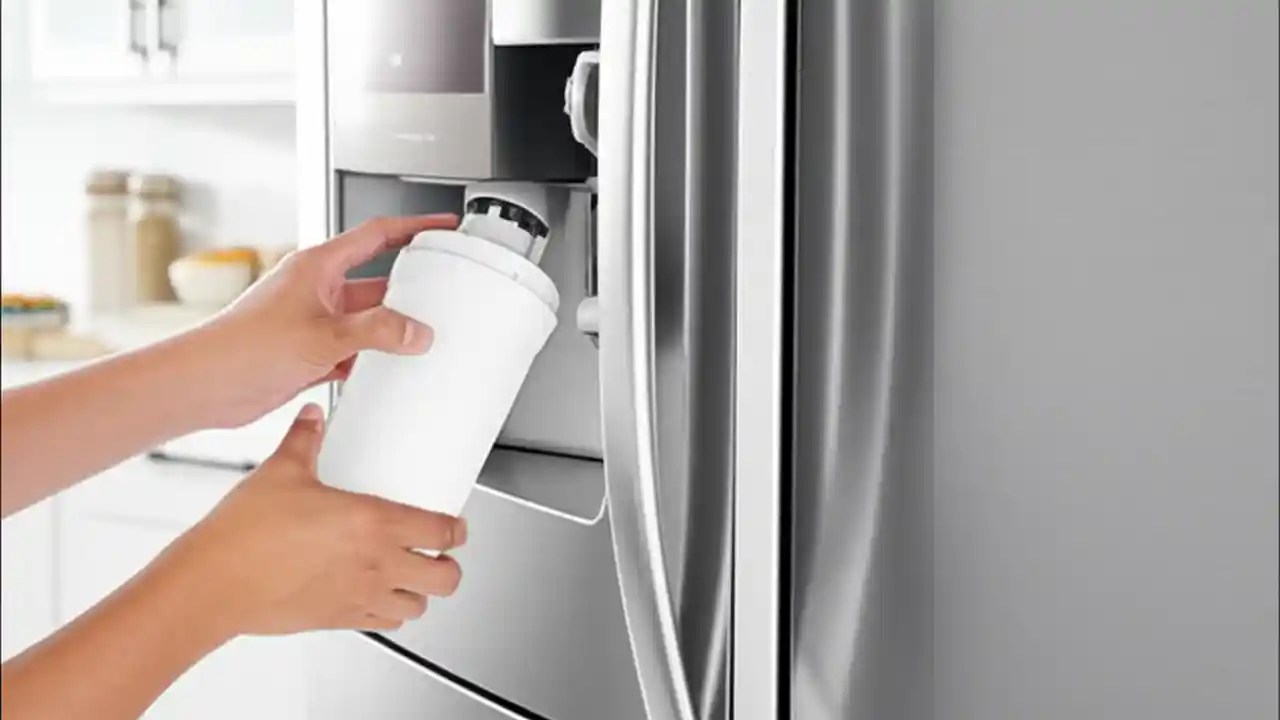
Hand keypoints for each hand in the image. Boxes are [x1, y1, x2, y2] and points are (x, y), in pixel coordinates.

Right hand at [152, 404, 464, 634]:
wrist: (214, 583)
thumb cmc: (246, 534)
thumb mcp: (282, 471)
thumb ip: (304, 439)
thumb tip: (313, 418)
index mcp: (374, 524)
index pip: (442, 531)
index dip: (457, 529)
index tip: (456, 524)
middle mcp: (376, 565)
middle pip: (446, 578)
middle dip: (449, 565)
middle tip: (440, 552)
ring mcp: (360, 597)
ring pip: (419, 607)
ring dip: (421, 592)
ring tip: (411, 575)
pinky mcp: (338, 620)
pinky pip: (384, 624)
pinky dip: (390, 612)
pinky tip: (377, 595)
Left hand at [189, 214, 457, 427]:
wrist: (206, 385)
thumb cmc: (243, 347)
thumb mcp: (323, 336)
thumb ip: (376, 332)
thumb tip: (417, 332)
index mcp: (318, 267)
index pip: (376, 235)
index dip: (413, 228)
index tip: (441, 227)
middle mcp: (316, 290)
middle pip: (377, 282)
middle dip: (410, 289)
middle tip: (443, 294)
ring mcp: (313, 322)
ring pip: (368, 320)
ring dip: (391, 330)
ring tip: (423, 338)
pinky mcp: (310, 352)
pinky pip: (354, 350)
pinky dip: (373, 359)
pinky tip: (389, 370)